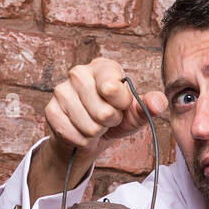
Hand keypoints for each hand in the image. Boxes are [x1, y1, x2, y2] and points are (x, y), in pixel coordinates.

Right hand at [30, 59, 167, 202]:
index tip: (120, 104)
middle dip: (109, 122)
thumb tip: (158, 103)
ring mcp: (61, 91)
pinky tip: (81, 131)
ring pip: (89, 127)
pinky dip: (82, 140)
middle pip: (103, 113)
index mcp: (103, 67)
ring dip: (96, 133)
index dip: (121, 105)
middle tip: (107, 118)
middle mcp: (79, 73)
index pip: (113, 88)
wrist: (92, 135)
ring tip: (95, 124)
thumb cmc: (116, 117)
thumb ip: (150, 105)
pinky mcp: (50, 110)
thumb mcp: (136, 112)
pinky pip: (74, 136)